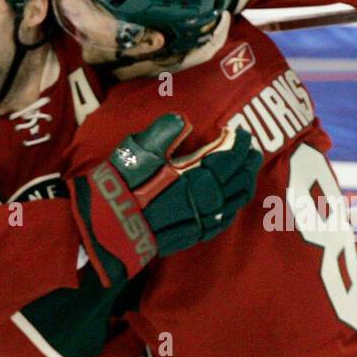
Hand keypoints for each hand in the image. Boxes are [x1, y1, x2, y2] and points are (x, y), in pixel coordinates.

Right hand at [70, 114, 261, 282]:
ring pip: (232, 204)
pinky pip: (220, 223)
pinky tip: (233, 203)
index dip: (238, 145)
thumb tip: (184, 120)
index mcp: (191, 178)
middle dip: (247, 165)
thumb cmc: (118, 185)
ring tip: (249, 173)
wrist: (103, 228)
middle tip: (253, 151)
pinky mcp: (189, 236)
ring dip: (244, 186)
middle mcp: (200, 201)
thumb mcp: (135, 151)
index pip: (227, 160)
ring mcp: (197, 222)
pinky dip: (232, 209)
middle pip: (235, 182)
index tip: (241, 132)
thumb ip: (163, 133)